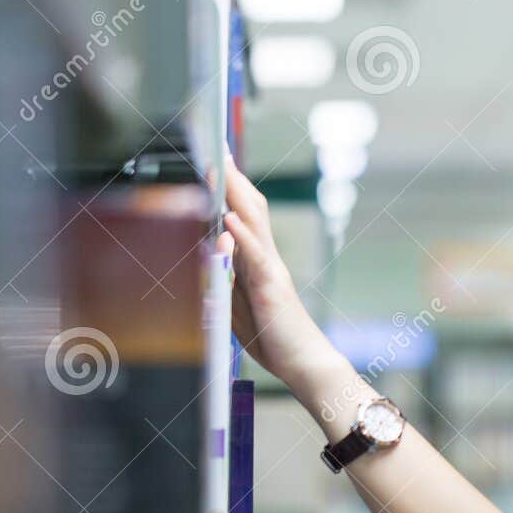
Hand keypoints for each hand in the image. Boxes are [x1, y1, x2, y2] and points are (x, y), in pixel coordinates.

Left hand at [219, 155, 332, 383]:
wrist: (304, 363)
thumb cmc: (275, 338)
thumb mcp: (240, 306)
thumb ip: (225, 281)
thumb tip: (208, 261)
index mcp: (258, 262)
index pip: (244, 215)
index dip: (231, 188)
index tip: (218, 161)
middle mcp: (267, 259)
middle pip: (251, 208)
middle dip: (233, 178)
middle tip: (218, 149)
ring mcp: (271, 270)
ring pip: (254, 223)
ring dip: (235, 194)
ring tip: (219, 169)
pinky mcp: (272, 288)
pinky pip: (256, 256)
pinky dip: (242, 235)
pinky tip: (229, 218)